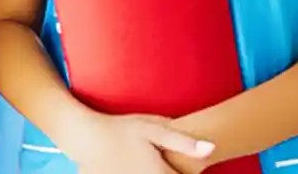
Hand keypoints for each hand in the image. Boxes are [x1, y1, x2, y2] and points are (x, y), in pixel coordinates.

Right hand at [62, 113, 214, 173]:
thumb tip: (212, 149)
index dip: (189, 173)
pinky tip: (137, 166)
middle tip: (162, 161)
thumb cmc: (120, 129)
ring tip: (147, 161)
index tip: (184, 166)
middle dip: (175, 172)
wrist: (85, 137)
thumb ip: (183, 141)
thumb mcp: (153, 128)